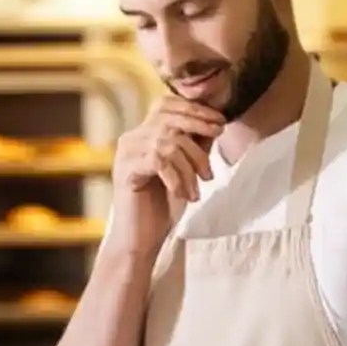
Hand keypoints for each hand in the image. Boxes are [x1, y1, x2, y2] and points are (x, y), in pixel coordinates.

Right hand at [107, 97, 224, 255]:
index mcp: (143, 134)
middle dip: (199, 125)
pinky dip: (177, 177)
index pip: (166, 104)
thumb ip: (196, 145)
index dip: (195, 108)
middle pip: (168, 117)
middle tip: (219, 135)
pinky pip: (159, 161)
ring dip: (192, 163)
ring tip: (199, 187)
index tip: (220, 121)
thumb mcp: (186, 170)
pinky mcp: (126, 171)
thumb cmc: (162, 207)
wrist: (141, 240)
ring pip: (168, 142)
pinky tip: (183, 195)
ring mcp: (126, 154)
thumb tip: (216, 121)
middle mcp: (131, 139)